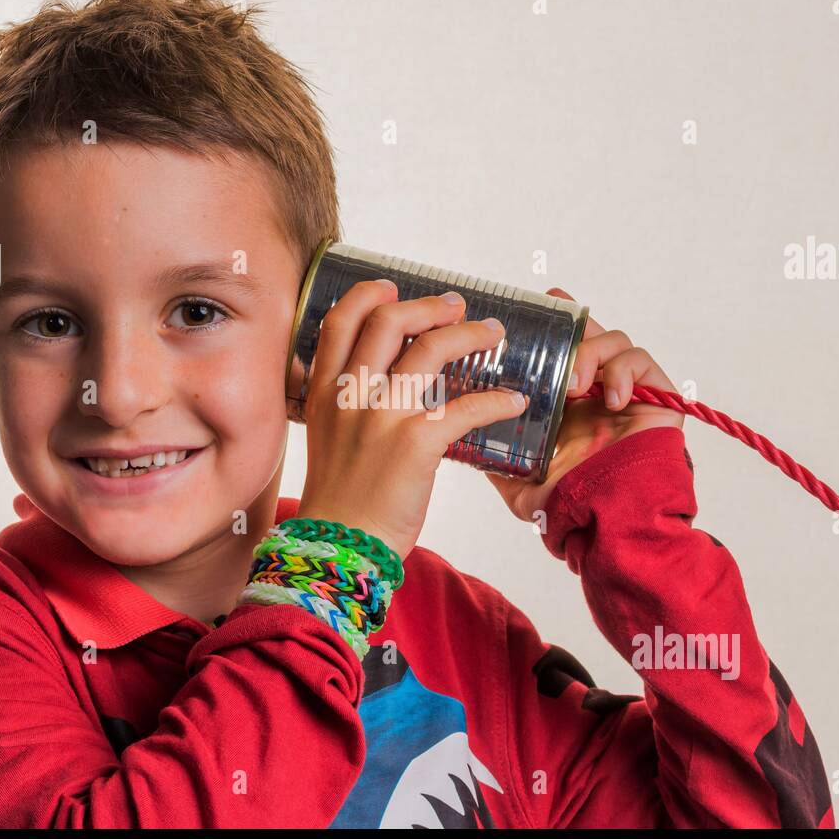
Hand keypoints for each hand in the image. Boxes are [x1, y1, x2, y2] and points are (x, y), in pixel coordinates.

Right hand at [296, 280, 529, 562]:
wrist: (339, 549)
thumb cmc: (339, 502)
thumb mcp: (328, 440)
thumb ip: (343, 407)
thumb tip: (372, 385)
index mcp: (325, 392)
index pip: (339, 322)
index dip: (369, 295)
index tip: (393, 289)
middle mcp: (350, 395)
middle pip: (388, 321)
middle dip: (428, 306)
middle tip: (457, 306)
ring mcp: (382, 417)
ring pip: (430, 350)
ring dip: (469, 335)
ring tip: (493, 334)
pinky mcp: (415, 444)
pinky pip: (465, 407)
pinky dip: (496, 401)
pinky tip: (513, 403)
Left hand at [485, 286, 683, 522]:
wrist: (607, 526)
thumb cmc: (568, 506)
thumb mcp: (517, 476)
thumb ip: (496, 452)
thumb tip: (461, 434)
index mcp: (568, 401)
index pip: (563, 346)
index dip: (555, 320)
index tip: (540, 300)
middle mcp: (598, 391)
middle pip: (589, 334)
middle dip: (573, 329)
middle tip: (556, 353)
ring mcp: (629, 393)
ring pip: (614, 341)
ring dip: (591, 356)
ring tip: (573, 389)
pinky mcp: (658, 400)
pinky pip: (644, 363)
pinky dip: (624, 372)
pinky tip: (609, 399)